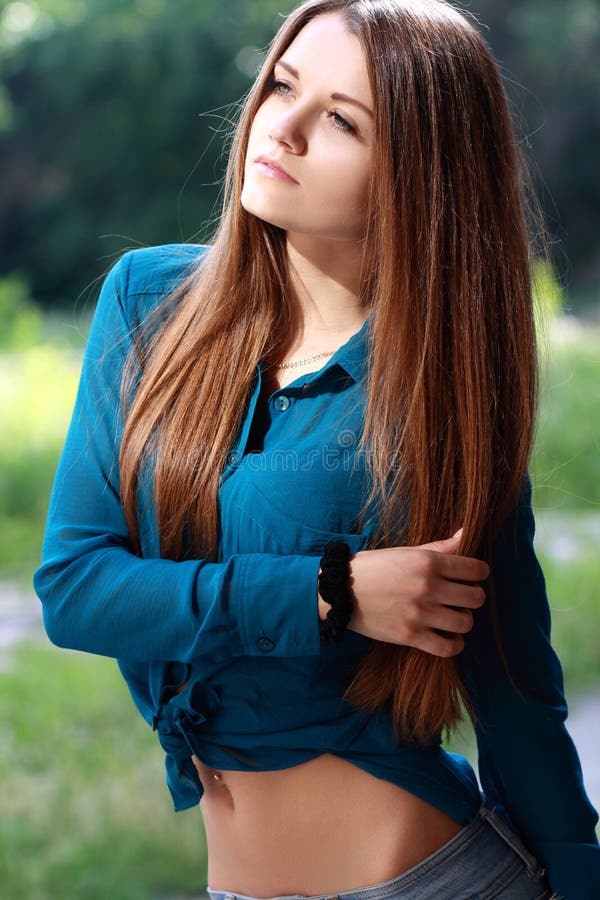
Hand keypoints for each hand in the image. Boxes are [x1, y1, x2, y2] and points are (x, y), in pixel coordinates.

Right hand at [336, 530, 488, 656]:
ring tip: (453, 617)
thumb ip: (438, 547)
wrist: (339, 591)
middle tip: (461, 598)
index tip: (471, 577)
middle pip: (476, 597)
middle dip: (472, 597)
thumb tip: (465, 533)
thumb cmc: (373, 568)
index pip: (475, 570)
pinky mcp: (410, 636)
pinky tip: (449, 637)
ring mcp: (419, 613)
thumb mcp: (405, 551)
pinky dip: (454, 644)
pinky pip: (448, 647)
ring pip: (465, 623)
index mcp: (427, 562)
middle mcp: (427, 587)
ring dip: (463, 620)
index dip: (479, 573)